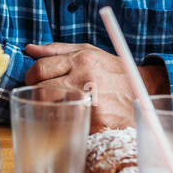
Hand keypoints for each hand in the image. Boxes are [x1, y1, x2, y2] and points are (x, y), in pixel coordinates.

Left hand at [23, 42, 166, 130]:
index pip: (40, 68)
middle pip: (41, 90)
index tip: (34, 80)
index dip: (31, 76)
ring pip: (50, 108)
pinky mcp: (96, 121)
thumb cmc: (111, 70)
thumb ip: (56, 50)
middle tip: (41, 95)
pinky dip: (64, 121)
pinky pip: (67, 123)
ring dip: (47, 108)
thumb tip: (29, 49)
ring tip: (54, 105)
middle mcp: (86, 79)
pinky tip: (70, 117)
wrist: (143, 90)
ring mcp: (91, 101)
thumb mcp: (88, 52)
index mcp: (82, 59)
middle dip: (36, 93)